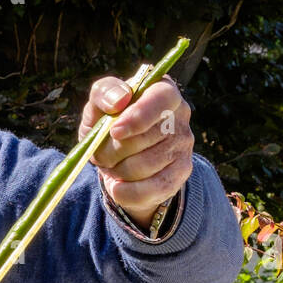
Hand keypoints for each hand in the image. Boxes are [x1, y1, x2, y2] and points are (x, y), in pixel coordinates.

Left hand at [77, 74, 193, 230]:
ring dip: (118, 170)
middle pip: (147, 137)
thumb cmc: (108, 125)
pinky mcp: (182, 171)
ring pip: (146, 165)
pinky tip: (117, 188)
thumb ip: (103, 94)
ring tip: (111, 166)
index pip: (161, 98)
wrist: (119, 159)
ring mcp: (184, 144)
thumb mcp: (98, 108)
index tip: (115, 131)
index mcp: (162, 89)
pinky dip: (128, 192)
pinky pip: (154, 188)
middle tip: (100, 154)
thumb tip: (119, 99)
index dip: (138, 116)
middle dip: (113, 150)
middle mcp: (180, 114)